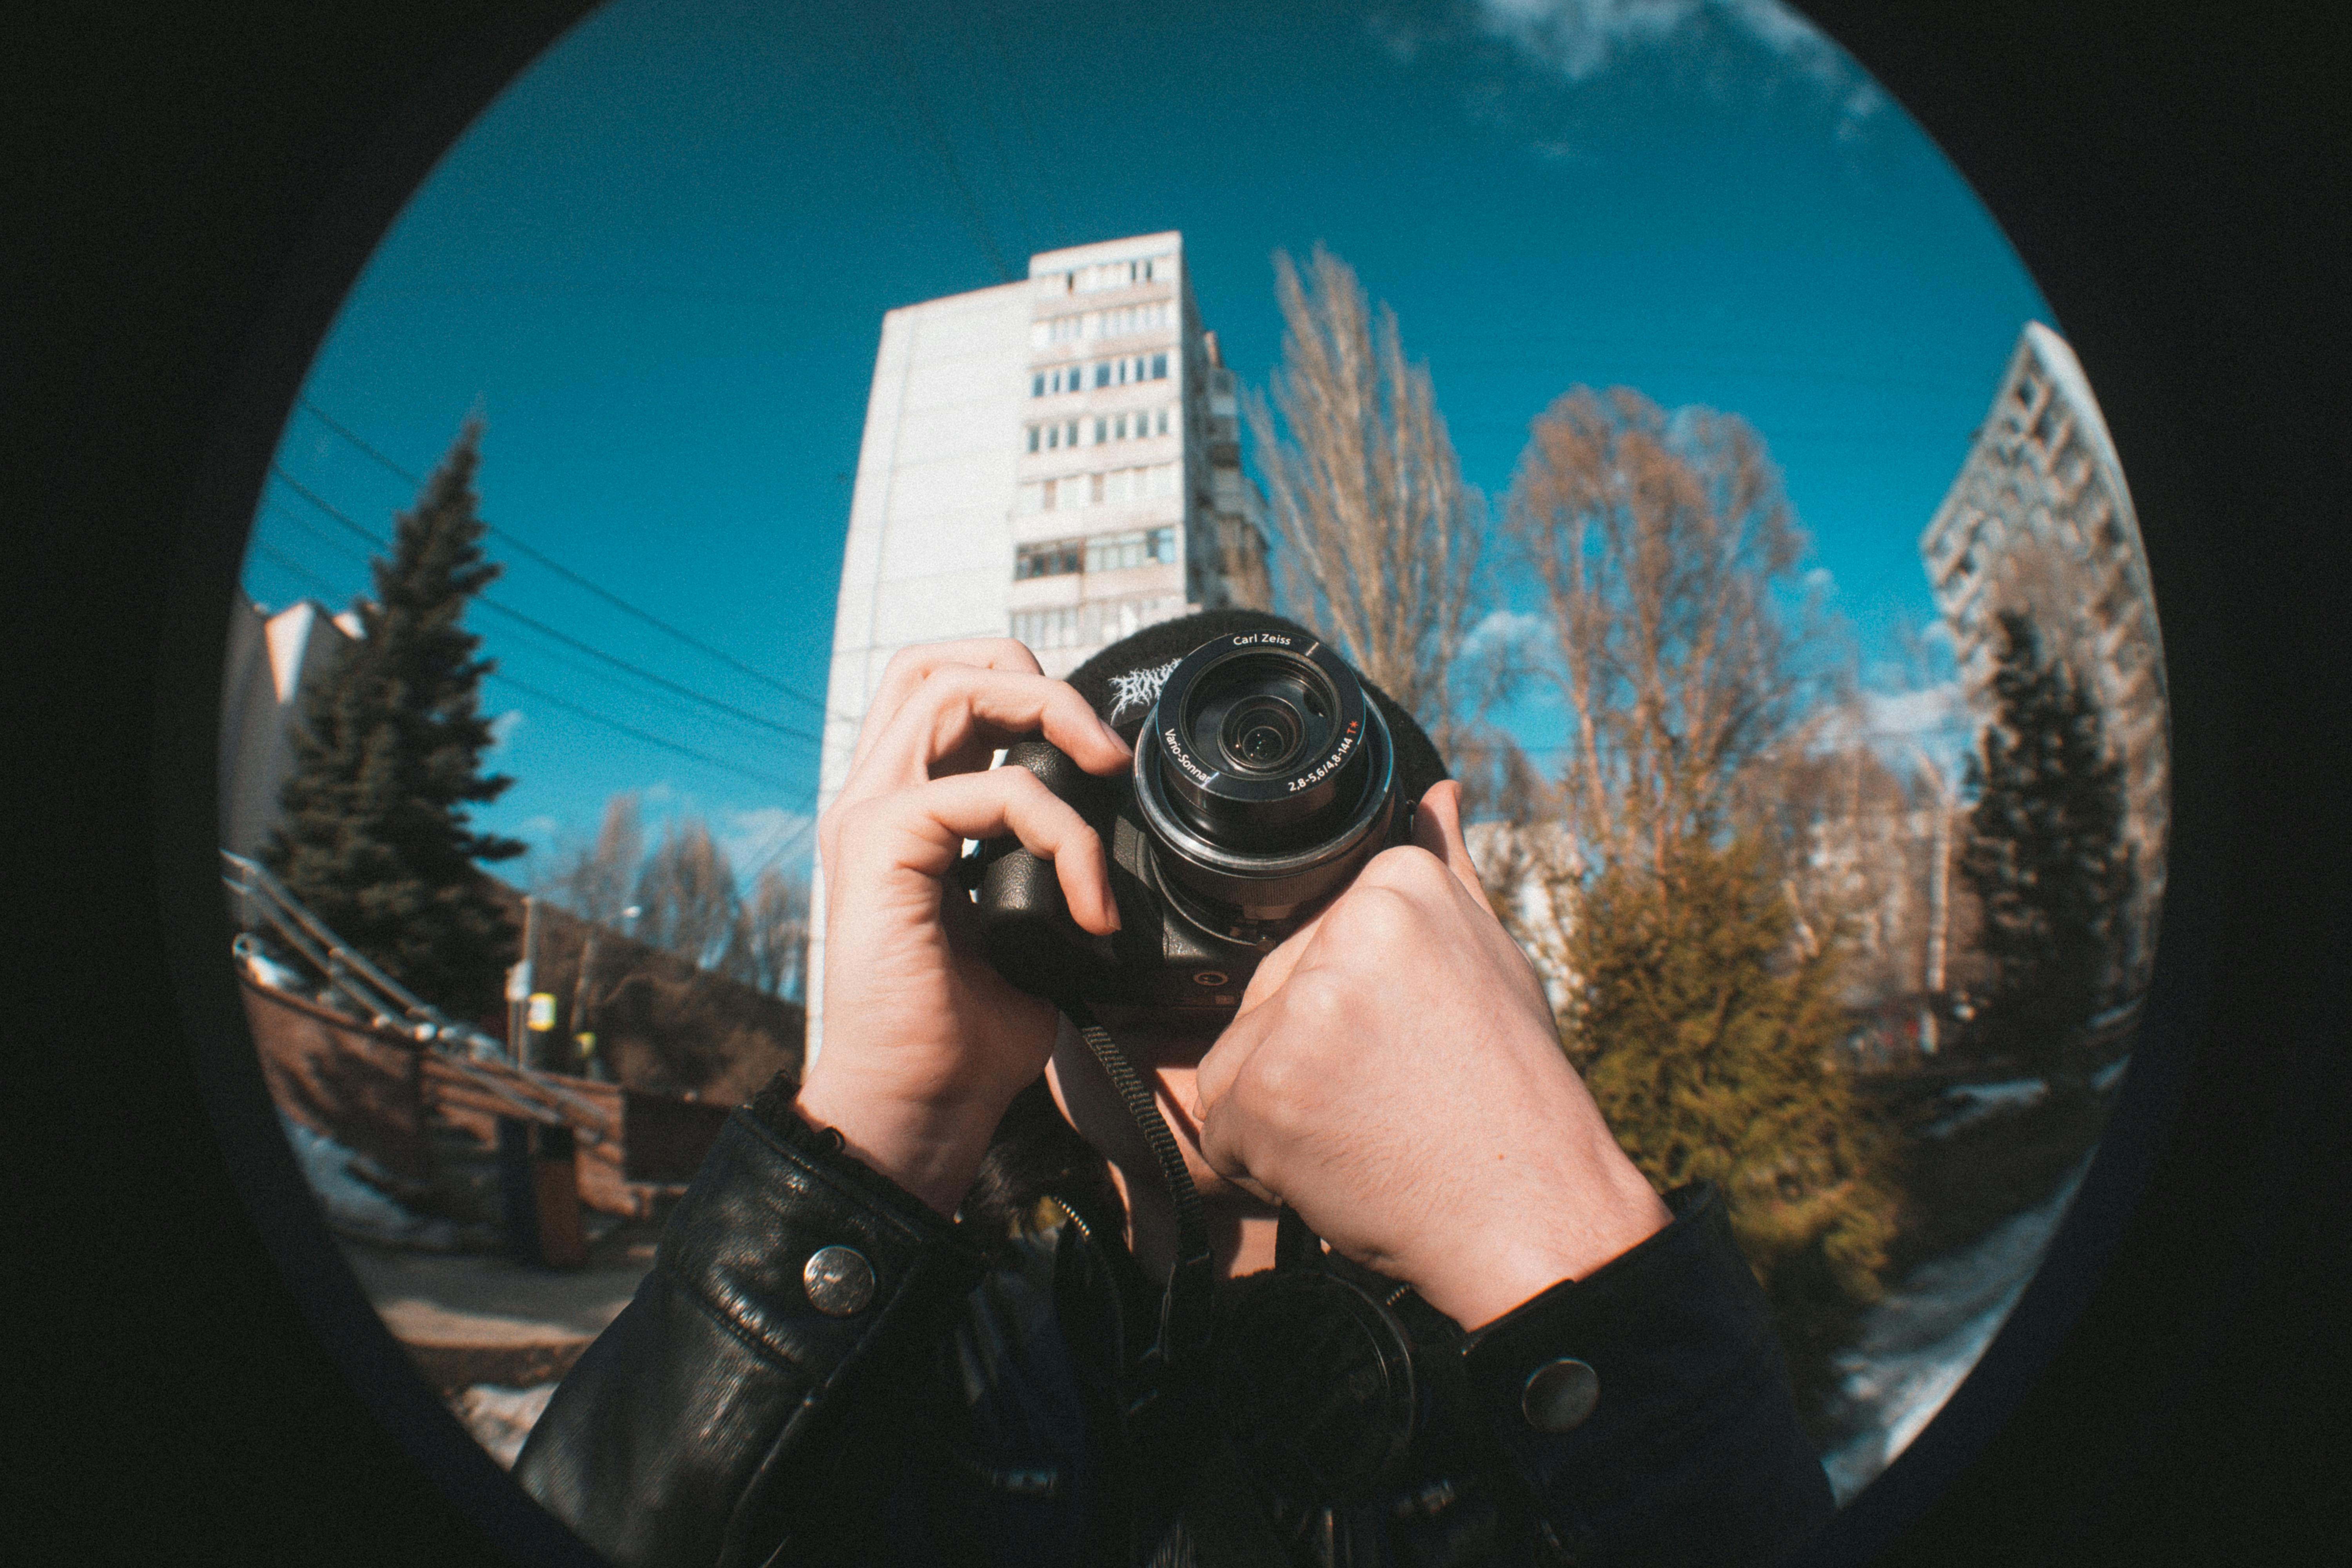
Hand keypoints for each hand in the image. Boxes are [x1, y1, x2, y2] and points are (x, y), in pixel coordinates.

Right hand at [795, 639, 1129, 1215]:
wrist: (918, 1109)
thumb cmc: (965, 1043)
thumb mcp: (1028, 939)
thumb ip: (1050, 880)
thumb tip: (1117, 865)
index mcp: (904, 815)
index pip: (944, 695)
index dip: (1024, 695)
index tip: (1096, 760)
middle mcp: (874, 800)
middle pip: (936, 665)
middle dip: (1032, 678)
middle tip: (1100, 745)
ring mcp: (869, 815)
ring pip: (952, 691)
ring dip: (1048, 716)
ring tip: (1105, 773)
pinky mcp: (880, 842)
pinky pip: (989, 790)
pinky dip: (1060, 832)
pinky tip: (1090, 899)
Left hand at [1191, 781, 1670, 1329]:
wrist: (1537, 1211)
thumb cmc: (1517, 1092)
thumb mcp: (1493, 960)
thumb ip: (1447, 872)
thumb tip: (1433, 795)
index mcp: (1398, 887)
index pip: (1313, 937)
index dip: (1350, 1007)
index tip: (1407, 1040)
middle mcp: (1344, 934)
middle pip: (1268, 994)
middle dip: (1310, 1053)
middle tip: (1392, 1093)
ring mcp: (1300, 1013)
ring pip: (1238, 1058)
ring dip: (1285, 1107)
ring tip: (1371, 1129)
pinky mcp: (1262, 1089)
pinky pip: (1221, 1124)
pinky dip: (1263, 1159)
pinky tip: (1340, 1163)